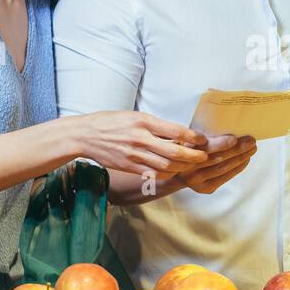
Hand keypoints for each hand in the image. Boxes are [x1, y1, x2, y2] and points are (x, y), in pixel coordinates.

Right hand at [69, 112, 207, 179]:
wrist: (85, 135)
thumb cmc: (111, 122)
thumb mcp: (135, 115)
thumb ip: (156, 125)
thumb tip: (179, 133)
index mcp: (144, 121)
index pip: (176, 131)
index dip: (193, 137)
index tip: (202, 139)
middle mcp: (140, 138)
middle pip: (175, 153)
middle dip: (194, 157)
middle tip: (204, 156)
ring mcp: (134, 155)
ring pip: (166, 166)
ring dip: (183, 167)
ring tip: (192, 165)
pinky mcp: (129, 166)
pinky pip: (153, 174)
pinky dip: (167, 174)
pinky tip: (174, 171)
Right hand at [179, 134, 256, 193]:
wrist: (178, 168)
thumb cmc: (190, 147)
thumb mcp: (191, 137)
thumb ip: (204, 134)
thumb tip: (231, 125)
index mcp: (183, 150)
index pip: (204, 148)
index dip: (220, 144)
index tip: (234, 138)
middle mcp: (187, 167)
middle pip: (216, 158)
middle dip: (237, 149)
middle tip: (251, 141)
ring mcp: (195, 180)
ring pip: (222, 168)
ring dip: (240, 158)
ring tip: (251, 149)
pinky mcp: (204, 188)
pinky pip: (224, 177)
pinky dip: (237, 168)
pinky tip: (245, 160)